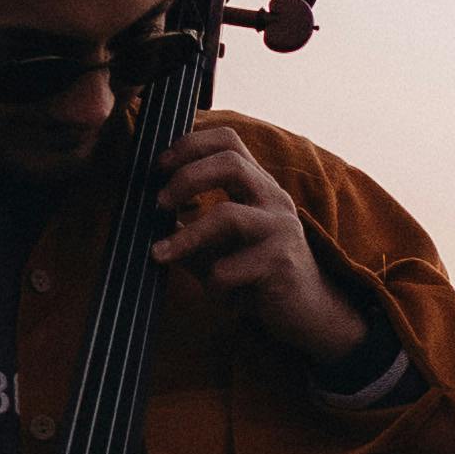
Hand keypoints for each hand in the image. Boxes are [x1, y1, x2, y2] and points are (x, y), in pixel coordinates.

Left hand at [149, 123, 360, 366]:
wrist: (307, 312)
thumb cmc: (256, 275)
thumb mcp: (218, 248)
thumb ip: (187, 230)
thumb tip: (146, 219)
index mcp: (258, 186)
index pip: (228, 141)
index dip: (190, 144)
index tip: (159, 166)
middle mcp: (273, 199)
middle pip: (230, 162)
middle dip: (186, 178)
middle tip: (157, 203)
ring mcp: (281, 229)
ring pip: (227, 216)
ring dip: (186, 236)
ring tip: (159, 254)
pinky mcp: (281, 263)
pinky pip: (229, 270)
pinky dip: (212, 284)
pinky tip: (218, 294)